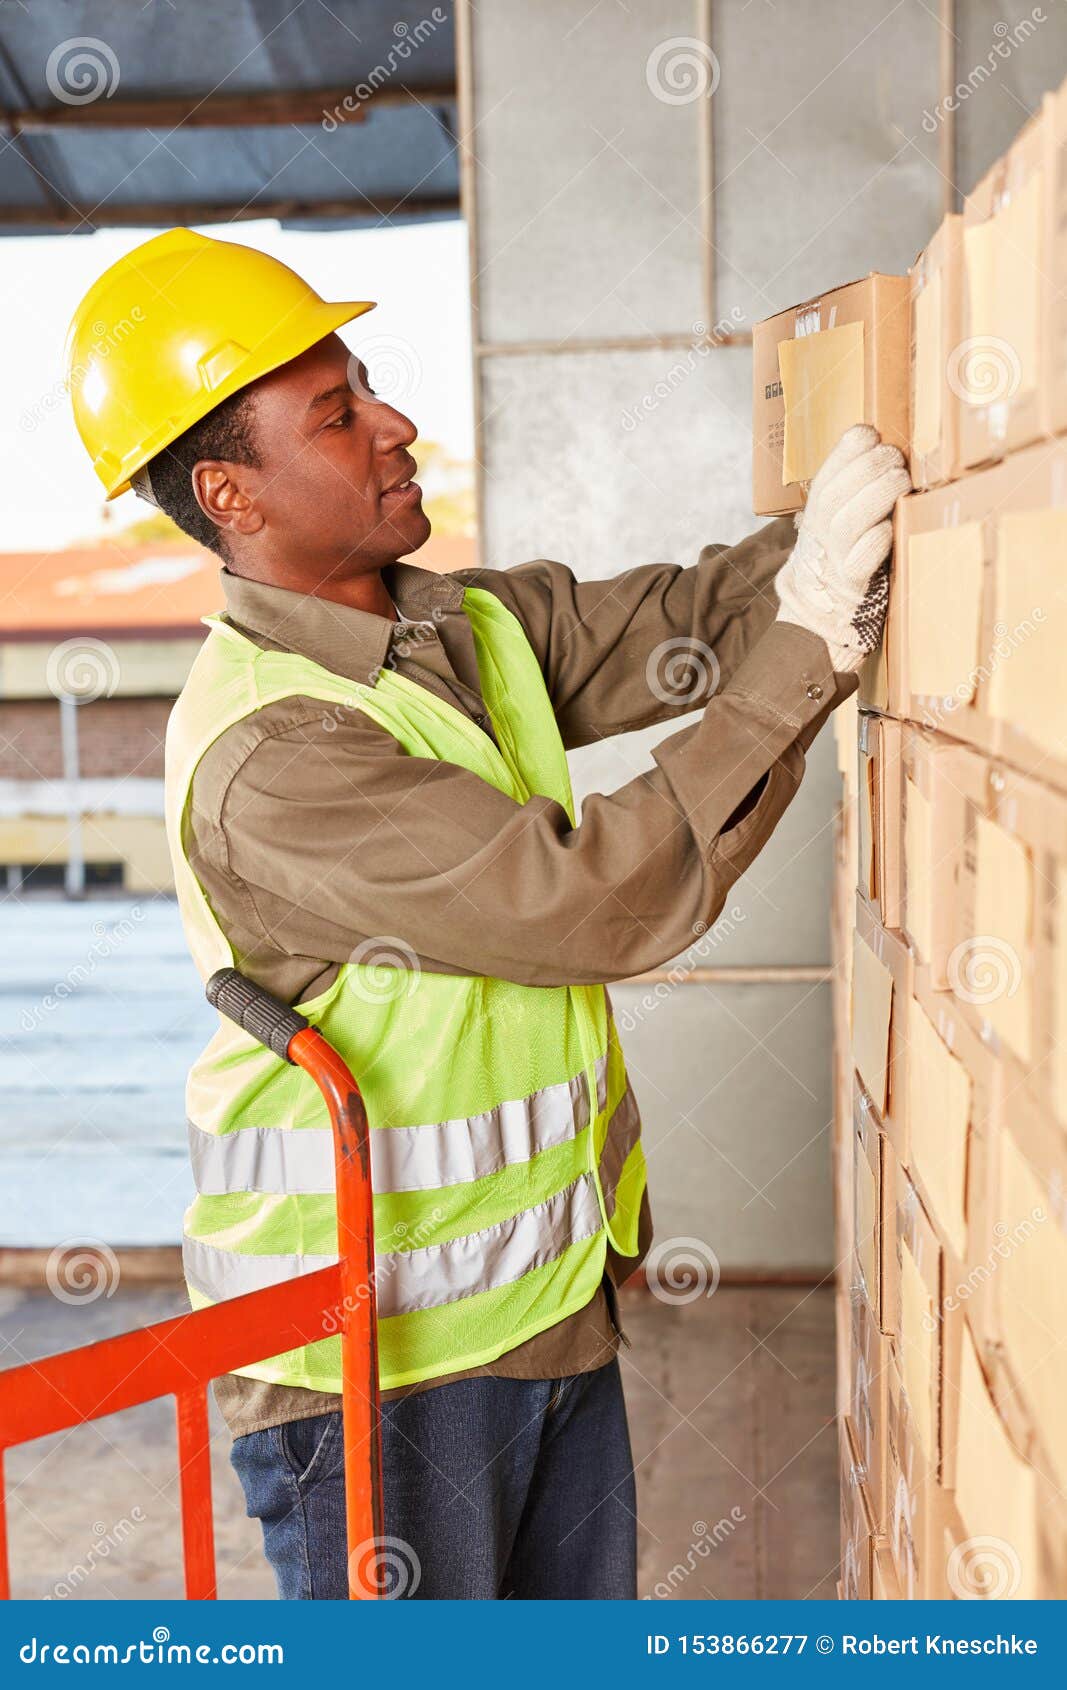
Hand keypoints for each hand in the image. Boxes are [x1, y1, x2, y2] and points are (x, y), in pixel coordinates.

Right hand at [774, 424, 911, 672]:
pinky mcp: (853, 588)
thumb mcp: (837, 527)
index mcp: (817, 515)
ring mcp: (834, 561)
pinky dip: (875, 541)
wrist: (820, 625)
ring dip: (876, 495)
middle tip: (896, 458)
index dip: (846, 450)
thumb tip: (882, 449)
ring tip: (900, 480)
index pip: (826, 474)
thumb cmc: (841, 568)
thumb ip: (853, 494)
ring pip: (849, 521)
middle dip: (868, 467)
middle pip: (836, 492)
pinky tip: (888, 528)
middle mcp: (820, 535)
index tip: (870, 434)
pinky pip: (861, 562)